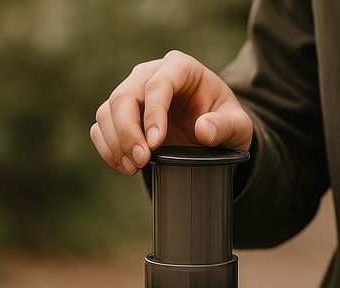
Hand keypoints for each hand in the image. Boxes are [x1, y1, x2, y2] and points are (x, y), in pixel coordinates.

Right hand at [90, 50, 252, 174]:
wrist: (211, 132)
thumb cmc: (224, 122)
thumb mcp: (238, 126)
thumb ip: (225, 127)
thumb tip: (203, 131)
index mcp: (181, 67)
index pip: (158, 84)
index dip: (153, 113)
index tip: (155, 143)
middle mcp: (151, 74)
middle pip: (124, 96)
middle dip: (128, 131)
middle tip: (141, 161)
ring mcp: (132, 92)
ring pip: (108, 111)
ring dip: (115, 143)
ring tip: (134, 168)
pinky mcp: (120, 113)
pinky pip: (101, 127)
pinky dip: (108, 148)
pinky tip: (124, 166)